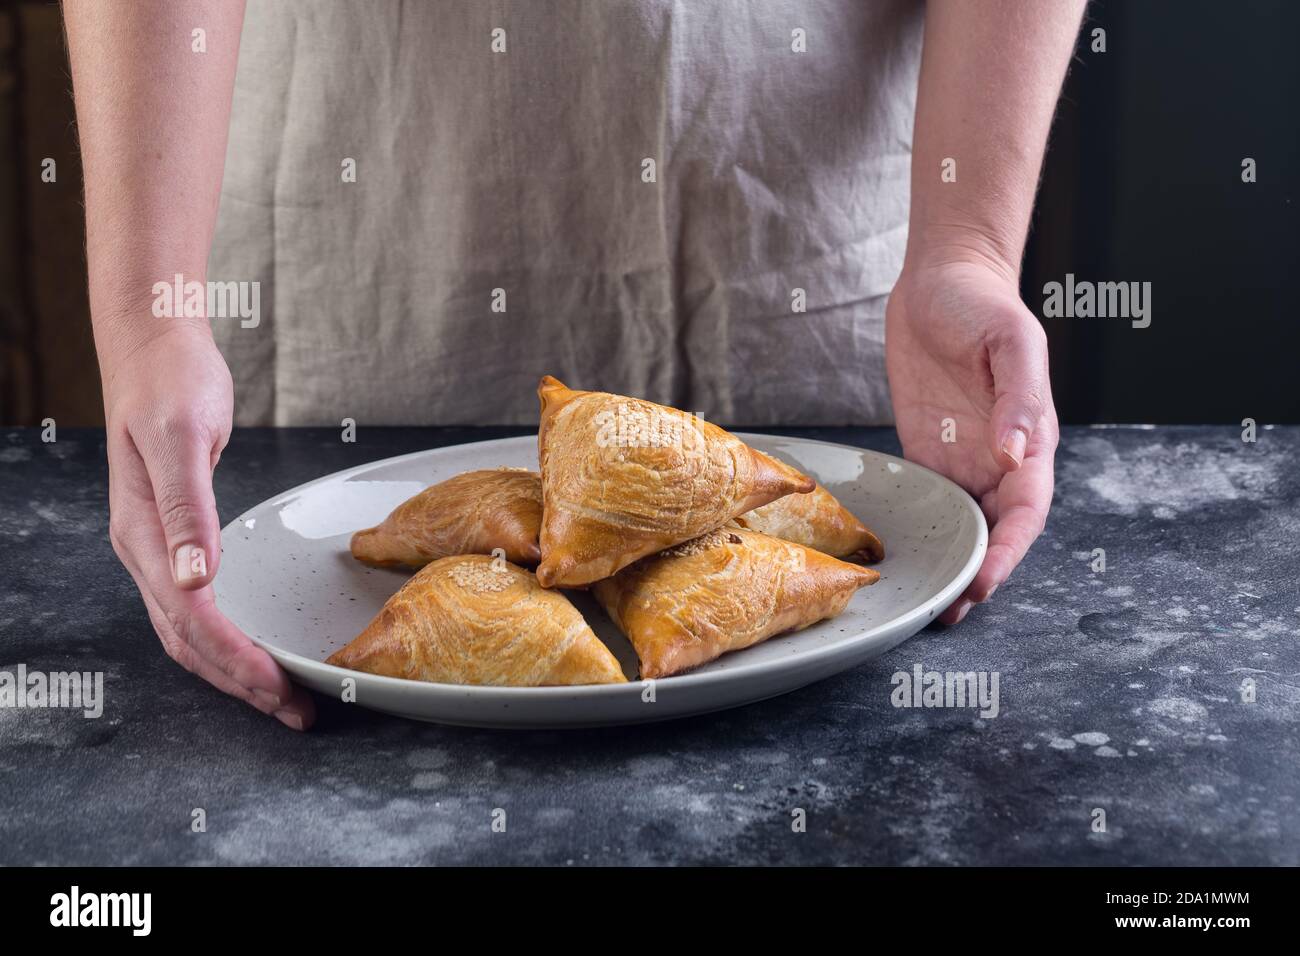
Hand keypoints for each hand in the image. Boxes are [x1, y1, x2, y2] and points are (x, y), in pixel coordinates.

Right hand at [102, 322, 315, 728]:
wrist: (154, 346)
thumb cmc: (168, 383)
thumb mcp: (180, 436)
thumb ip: (187, 509)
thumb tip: (196, 578)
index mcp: (143, 534)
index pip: (191, 619)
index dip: (235, 658)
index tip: (278, 685)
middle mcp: (146, 550)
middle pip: (189, 641)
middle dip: (240, 683)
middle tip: (296, 711)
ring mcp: (158, 547)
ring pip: (191, 630)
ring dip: (235, 669)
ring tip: (281, 696)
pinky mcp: (177, 535)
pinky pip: (198, 607)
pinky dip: (228, 637)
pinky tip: (256, 646)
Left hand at [886, 255, 1057, 623]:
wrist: (943, 280)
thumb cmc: (985, 304)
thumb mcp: (1012, 342)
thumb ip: (1018, 399)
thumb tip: (1017, 455)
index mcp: (1031, 440)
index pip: (1025, 511)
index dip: (1008, 551)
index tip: (983, 582)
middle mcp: (998, 459)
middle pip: (994, 530)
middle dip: (977, 573)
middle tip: (948, 613)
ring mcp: (961, 457)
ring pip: (961, 524)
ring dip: (948, 562)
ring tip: (924, 604)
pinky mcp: (924, 450)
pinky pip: (924, 499)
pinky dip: (920, 531)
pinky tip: (901, 558)